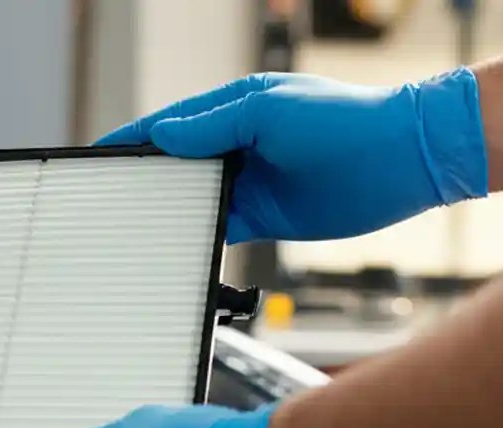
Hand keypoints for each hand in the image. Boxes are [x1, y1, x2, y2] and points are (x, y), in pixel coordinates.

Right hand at [98, 70, 487, 242]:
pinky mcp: (264, 215)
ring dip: (167, 211)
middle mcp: (236, 144)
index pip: (168, 125)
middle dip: (143, 179)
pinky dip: (196, 234)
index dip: (133, 140)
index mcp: (232, 110)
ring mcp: (249, 181)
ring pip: (192, 199)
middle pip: (175, 165)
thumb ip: (212, 125)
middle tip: (106, 197)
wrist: (403, 160)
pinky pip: (218, 226)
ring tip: (130, 225)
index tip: (99, 155)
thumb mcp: (269, 112)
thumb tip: (163, 136)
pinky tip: (175, 243)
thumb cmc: (346, 121)